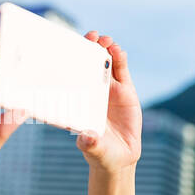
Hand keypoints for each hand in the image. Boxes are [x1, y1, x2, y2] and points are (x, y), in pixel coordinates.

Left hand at [75, 31, 141, 172]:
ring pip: (105, 62)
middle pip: (88, 62)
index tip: (69, 47)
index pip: (71, 74)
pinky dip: (120, 59)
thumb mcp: (93, 148)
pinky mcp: (125, 90)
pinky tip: (119, 51)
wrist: (119, 157)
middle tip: (91, 37)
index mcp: (78, 100)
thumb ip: (90, 143)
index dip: (70, 59)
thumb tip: (86, 138)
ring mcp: (107, 89)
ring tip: (106, 41)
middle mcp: (90, 90)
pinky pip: (121, 70)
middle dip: (89, 47)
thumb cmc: (100, 153)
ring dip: (105, 48)